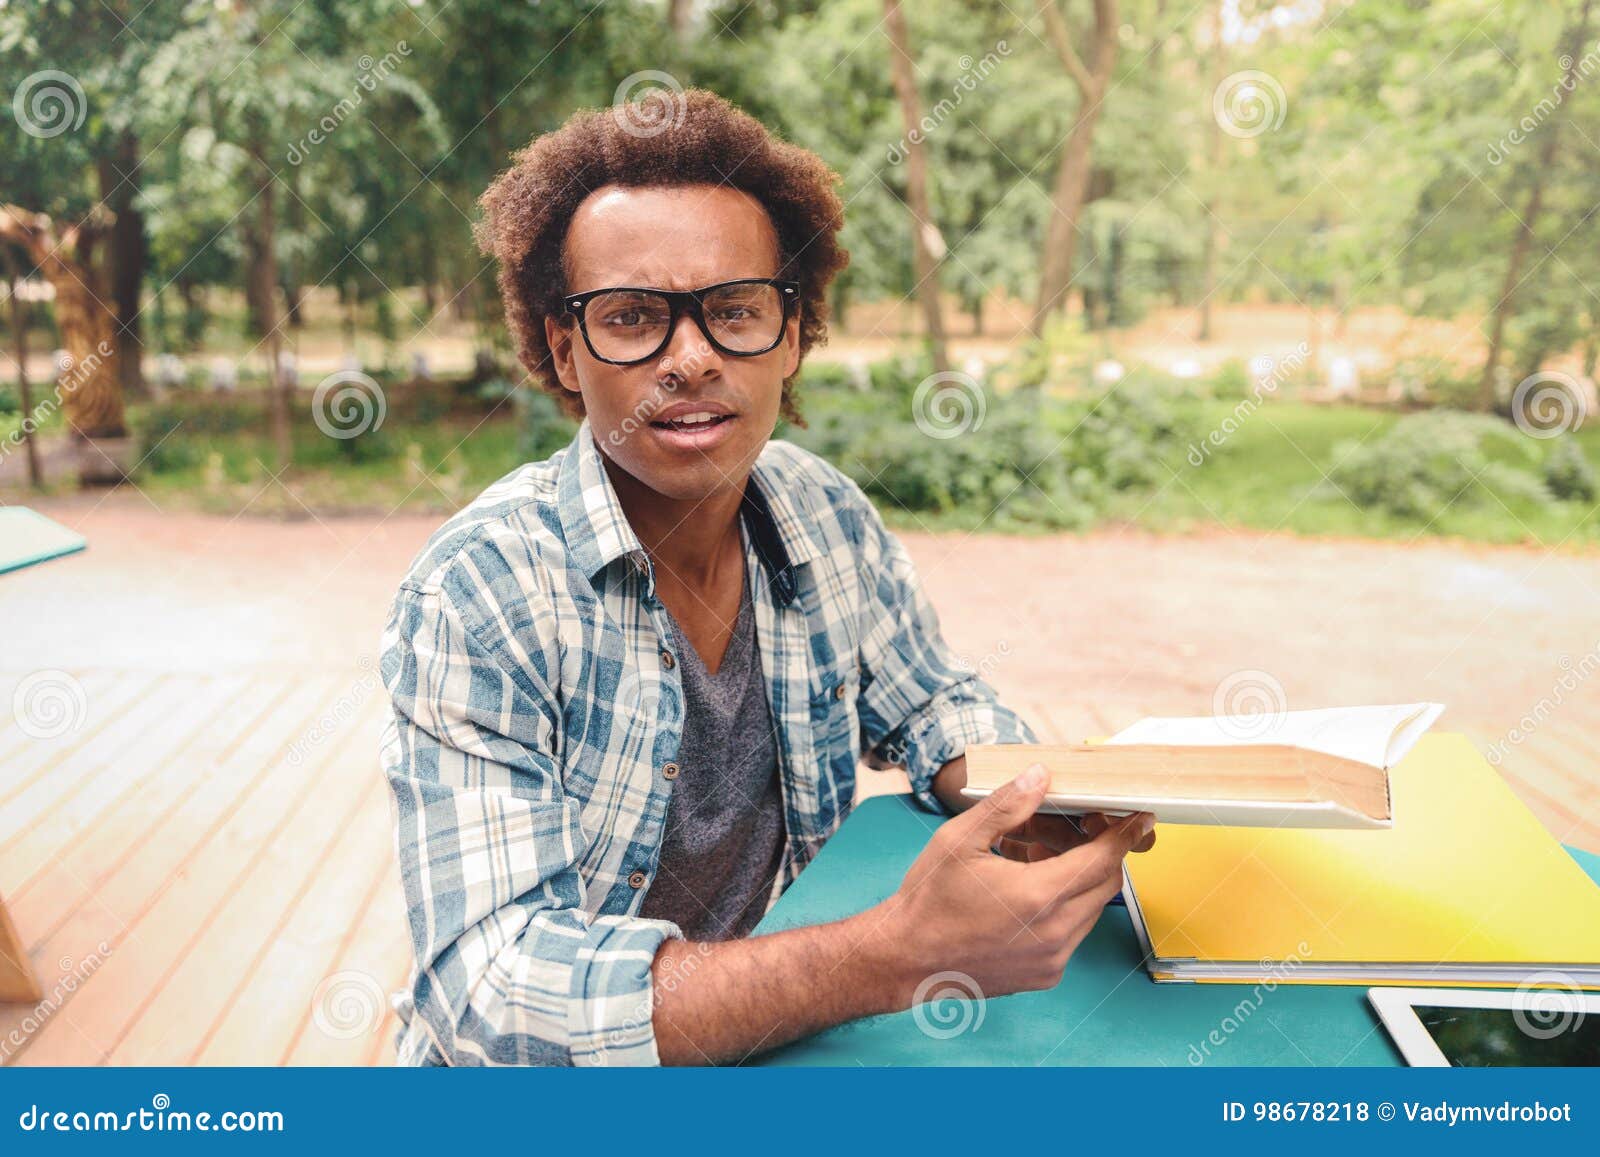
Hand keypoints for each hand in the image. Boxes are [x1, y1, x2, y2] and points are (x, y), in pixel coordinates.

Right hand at [879, 765, 1155, 1002]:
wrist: (905, 959)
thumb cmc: (928, 899)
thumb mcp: (960, 840)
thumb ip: (1007, 805)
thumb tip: (1040, 777)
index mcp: (1037, 897)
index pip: (1103, 860)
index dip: (1124, 835)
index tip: (1141, 818)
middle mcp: (1054, 934)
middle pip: (1104, 884)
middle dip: (1098, 851)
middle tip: (1076, 827)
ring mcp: (1052, 960)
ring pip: (1090, 909)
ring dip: (1077, 879)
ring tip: (1036, 856)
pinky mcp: (1045, 975)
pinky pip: (1072, 933)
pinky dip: (1064, 907)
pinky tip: (1029, 889)